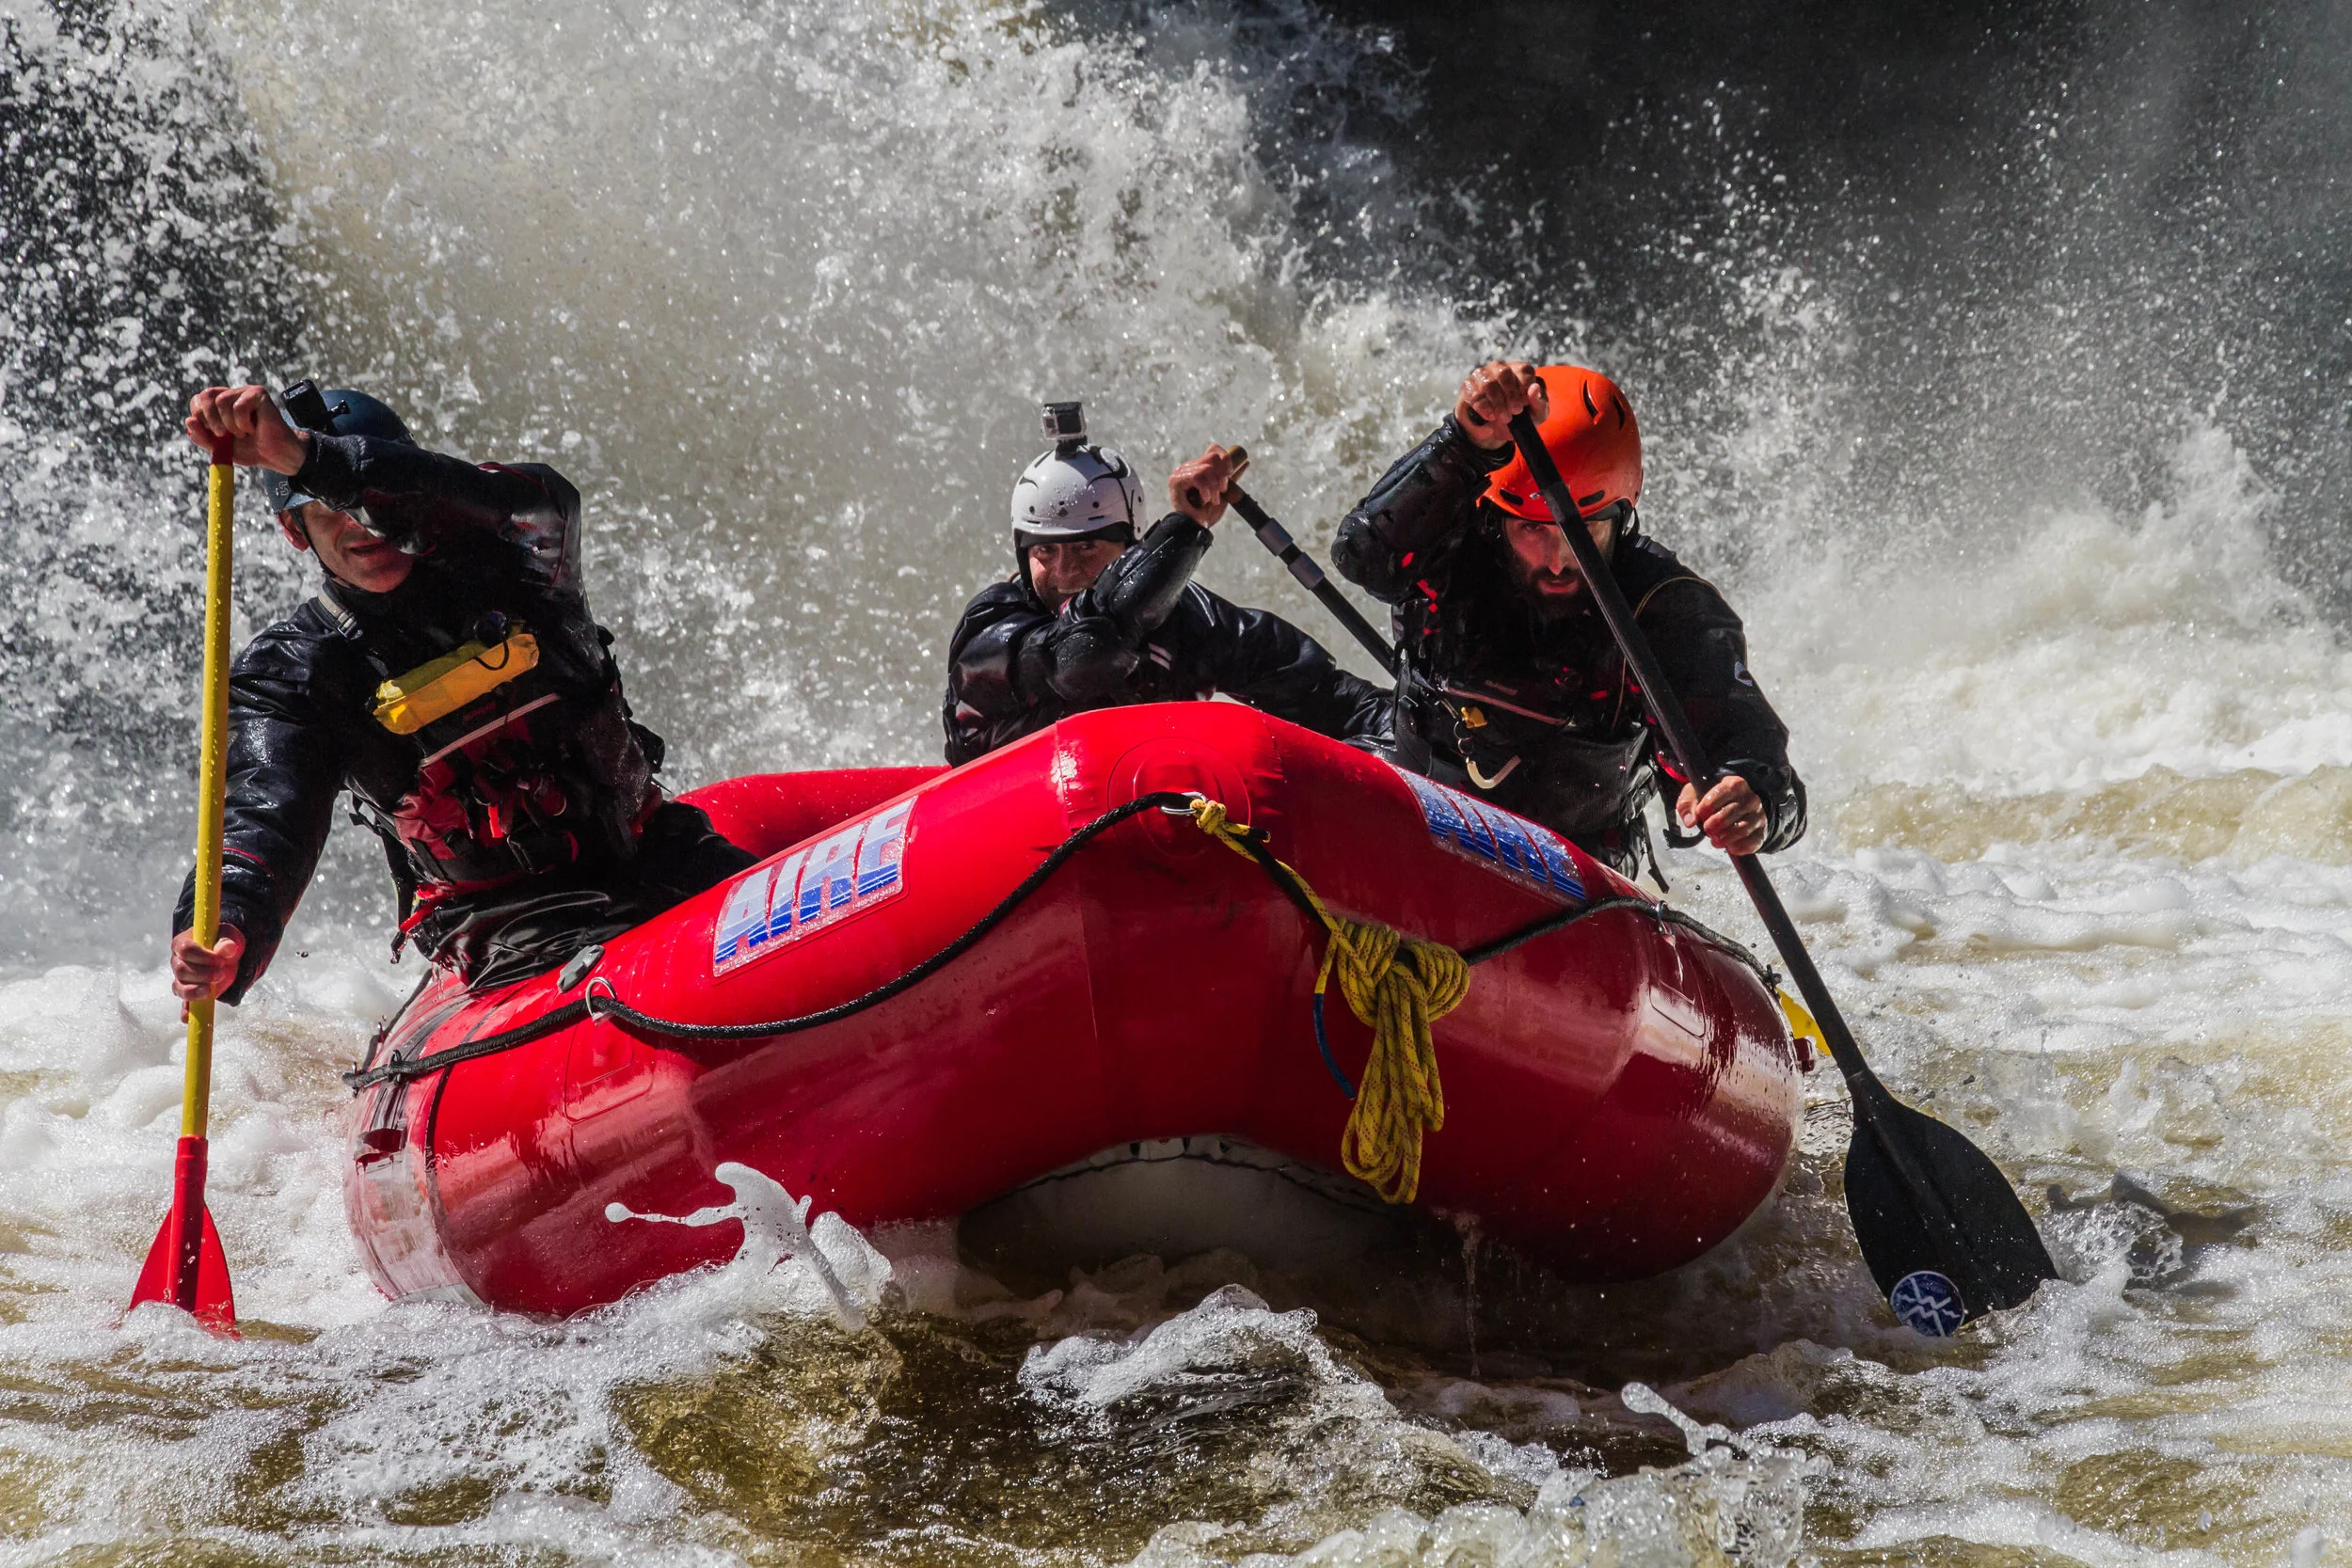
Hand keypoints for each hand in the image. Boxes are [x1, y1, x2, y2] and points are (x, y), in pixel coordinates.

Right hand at [171, 925, 245, 1017]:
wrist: (227, 956)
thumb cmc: (223, 942)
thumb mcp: (229, 936)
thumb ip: (227, 940)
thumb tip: (227, 948)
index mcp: (183, 943)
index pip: (185, 949)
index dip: (201, 956)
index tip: (219, 960)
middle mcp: (178, 962)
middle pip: (180, 970)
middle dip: (201, 974)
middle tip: (220, 973)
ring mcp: (182, 980)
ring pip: (179, 987)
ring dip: (194, 991)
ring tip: (209, 990)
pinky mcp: (191, 993)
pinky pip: (185, 1004)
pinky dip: (186, 1011)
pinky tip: (188, 1018)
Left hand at [186, 386, 308, 473]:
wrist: (275, 456)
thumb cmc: (250, 449)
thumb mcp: (220, 448)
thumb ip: (202, 437)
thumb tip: (189, 421)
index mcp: (219, 405)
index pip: (198, 399)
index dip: (199, 415)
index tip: (210, 432)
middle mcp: (231, 395)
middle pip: (206, 395)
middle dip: (209, 418)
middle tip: (220, 434)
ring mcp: (245, 392)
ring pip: (222, 401)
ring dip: (229, 424)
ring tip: (243, 433)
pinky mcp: (258, 394)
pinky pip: (239, 406)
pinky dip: (243, 423)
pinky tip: (254, 428)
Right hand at [1168, 444, 1242, 526]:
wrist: (1196, 529)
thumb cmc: (1206, 514)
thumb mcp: (1224, 492)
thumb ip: (1231, 477)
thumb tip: (1245, 461)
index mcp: (1198, 467)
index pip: (1213, 451)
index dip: (1226, 460)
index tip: (1229, 476)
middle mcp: (1188, 467)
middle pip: (1212, 457)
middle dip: (1222, 475)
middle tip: (1221, 491)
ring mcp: (1181, 472)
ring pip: (1206, 468)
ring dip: (1214, 486)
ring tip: (1212, 499)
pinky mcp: (1176, 480)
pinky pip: (1198, 476)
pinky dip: (1205, 489)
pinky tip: (1205, 499)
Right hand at [1453, 360, 1550, 449]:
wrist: (1498, 429)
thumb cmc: (1522, 417)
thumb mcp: (1536, 414)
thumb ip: (1538, 402)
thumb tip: (1534, 388)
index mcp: (1519, 370)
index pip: (1523, 370)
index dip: (1524, 385)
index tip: (1525, 402)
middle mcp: (1500, 368)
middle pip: (1503, 374)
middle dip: (1510, 395)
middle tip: (1515, 411)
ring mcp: (1482, 375)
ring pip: (1487, 383)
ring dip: (1497, 402)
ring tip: (1504, 418)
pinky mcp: (1468, 386)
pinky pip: (1472, 393)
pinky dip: (1482, 406)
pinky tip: (1490, 416)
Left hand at [1677, 776, 1769, 855]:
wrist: (1730, 809)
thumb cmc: (1710, 800)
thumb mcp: (1695, 796)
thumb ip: (1688, 805)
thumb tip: (1690, 821)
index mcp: (1735, 784)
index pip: (1724, 791)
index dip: (1710, 804)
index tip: (1700, 813)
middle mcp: (1750, 799)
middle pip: (1732, 812)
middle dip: (1715, 824)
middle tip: (1707, 829)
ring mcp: (1758, 816)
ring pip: (1743, 828)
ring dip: (1725, 837)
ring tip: (1715, 841)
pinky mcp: (1761, 832)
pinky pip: (1753, 842)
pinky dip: (1739, 847)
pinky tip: (1729, 847)